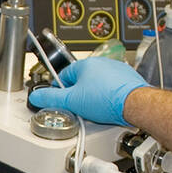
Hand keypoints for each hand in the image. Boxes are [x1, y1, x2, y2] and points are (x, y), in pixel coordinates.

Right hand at [29, 55, 148, 125]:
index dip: (60, 90)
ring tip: (95, 109)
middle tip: (79, 107)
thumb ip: (51, 98)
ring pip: (98, 84)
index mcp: (85, 64)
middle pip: (82, 80)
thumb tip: (37, 96)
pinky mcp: (127, 79)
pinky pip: (112, 88)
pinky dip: (108, 96)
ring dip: (94, 95)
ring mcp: (116, 70)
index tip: (61, 99)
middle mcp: (102, 63)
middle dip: (79, 94)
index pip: (64, 75)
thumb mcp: (71, 101)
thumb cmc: (107, 99)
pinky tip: (108, 107)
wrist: (135, 104)